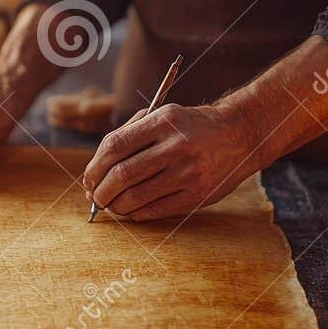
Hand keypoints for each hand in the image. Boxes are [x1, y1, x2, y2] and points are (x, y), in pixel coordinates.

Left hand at [82, 102, 260, 221]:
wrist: (239, 134)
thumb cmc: (191, 126)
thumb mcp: (164, 115)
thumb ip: (130, 134)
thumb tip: (95, 168)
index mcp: (163, 121)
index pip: (115, 146)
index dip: (94, 167)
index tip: (88, 179)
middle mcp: (176, 146)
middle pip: (122, 174)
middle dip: (101, 191)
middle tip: (95, 197)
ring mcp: (189, 172)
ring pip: (136, 197)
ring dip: (115, 206)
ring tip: (110, 205)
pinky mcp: (197, 195)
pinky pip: (156, 210)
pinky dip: (136, 213)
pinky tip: (130, 210)